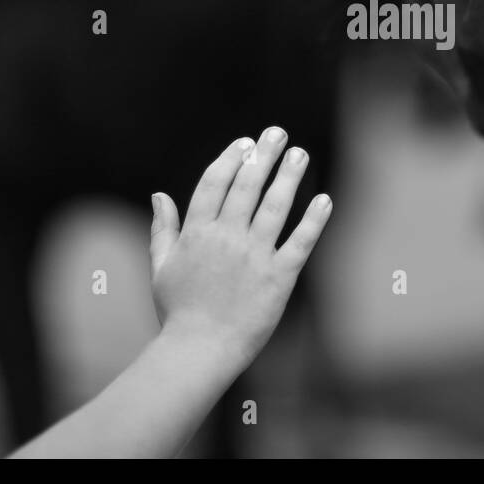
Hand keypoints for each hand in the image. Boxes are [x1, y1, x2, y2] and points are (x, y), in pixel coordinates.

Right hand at [148, 126, 331, 369]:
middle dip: (263, 155)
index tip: (245, 143)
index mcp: (197, 233)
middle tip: (277, 132)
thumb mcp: (161, 267)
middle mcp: (226, 238)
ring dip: (288, 176)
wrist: (199, 351)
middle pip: (247, 186)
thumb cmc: (178, 312)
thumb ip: (162, 229)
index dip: (231, 159)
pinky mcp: (279, 277)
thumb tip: (159, 194)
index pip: (215, 183)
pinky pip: (300, 243)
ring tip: (299, 154)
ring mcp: (254, 256)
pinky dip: (314, 220)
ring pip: (275, 206)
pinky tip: (324, 200)